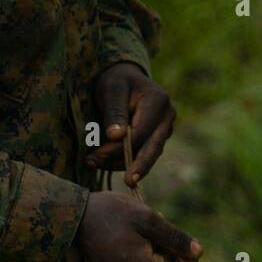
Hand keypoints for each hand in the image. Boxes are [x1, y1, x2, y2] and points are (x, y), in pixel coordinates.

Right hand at [77, 192, 201, 261]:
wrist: (75, 215)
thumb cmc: (112, 212)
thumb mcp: (148, 218)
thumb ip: (175, 237)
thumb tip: (199, 252)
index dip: (187, 260)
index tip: (182, 239)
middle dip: (169, 249)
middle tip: (157, 224)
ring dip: (156, 247)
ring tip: (141, 225)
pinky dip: (143, 250)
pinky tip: (132, 232)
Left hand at [88, 61, 174, 188]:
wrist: (123, 79)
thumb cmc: (115, 81)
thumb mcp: (111, 90)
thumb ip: (115, 112)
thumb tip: (117, 137)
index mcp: (158, 101)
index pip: (142, 132)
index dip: (120, 148)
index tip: (96, 155)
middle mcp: (167, 116)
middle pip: (153, 148)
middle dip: (137, 166)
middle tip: (127, 182)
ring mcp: (165, 129)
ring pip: (147, 154)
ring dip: (122, 164)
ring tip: (94, 163)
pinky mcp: (157, 138)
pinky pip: (143, 154)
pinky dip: (124, 161)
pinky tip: (103, 161)